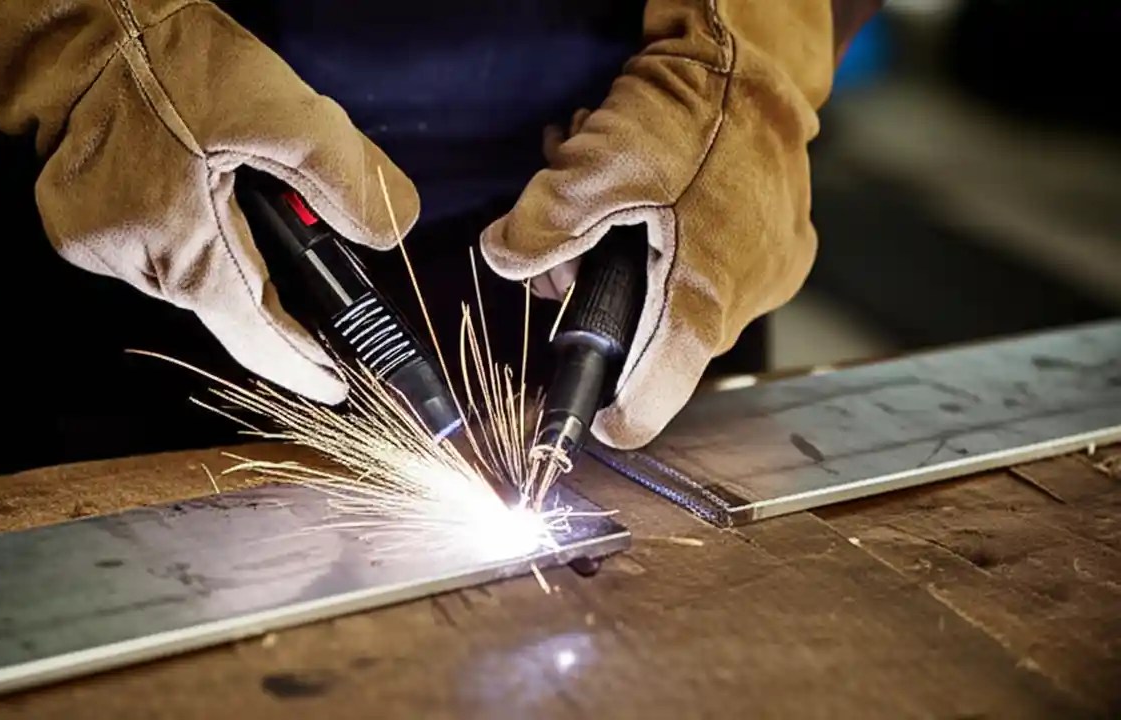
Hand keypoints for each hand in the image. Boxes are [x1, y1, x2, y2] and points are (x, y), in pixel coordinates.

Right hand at [0, 0, 417, 403]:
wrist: (75, 30)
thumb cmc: (170, 63)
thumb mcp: (282, 108)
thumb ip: (345, 177)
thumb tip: (388, 233)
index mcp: (188, 250)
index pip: (260, 337)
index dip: (305, 365)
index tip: (337, 385)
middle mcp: (139, 266)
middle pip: (231, 302)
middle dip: (274, 282)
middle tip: (307, 242)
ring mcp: (102, 251)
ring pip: (194, 274)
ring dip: (230, 251)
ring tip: (242, 193)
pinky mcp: (81, 231)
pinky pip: (156, 250)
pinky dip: (190, 231)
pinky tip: (198, 188)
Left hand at [482, 0, 835, 448]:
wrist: (757, 53)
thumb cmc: (695, 106)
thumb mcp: (599, 160)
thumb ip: (545, 222)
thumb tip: (507, 257)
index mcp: (706, 293)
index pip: (658, 395)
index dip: (617, 414)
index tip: (591, 419)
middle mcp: (749, 293)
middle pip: (659, 338)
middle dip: (604, 304)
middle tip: (568, 254)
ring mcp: (770, 267)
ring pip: (682, 300)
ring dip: (634, 269)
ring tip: (606, 207)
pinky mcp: (778, 241)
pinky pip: (712, 268)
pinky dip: (670, 248)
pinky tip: (648, 204)